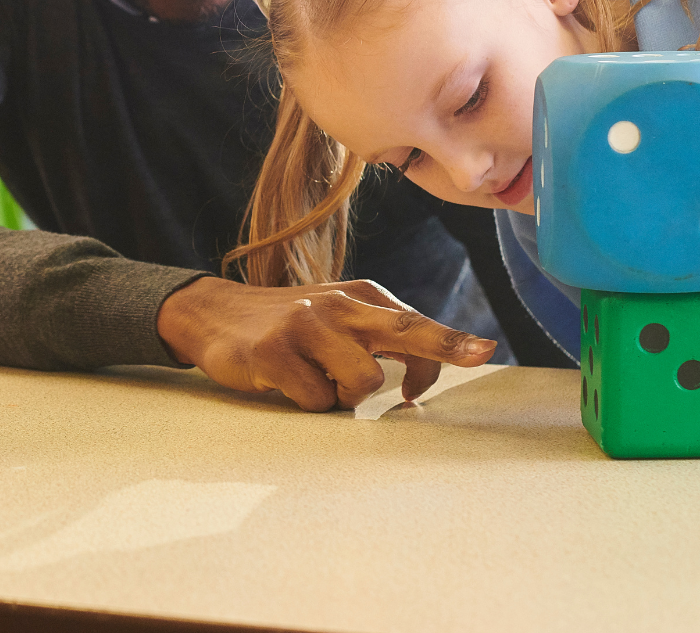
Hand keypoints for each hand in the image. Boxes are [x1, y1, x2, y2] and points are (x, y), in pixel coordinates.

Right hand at [156, 276, 496, 410]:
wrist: (215, 315)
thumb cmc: (289, 326)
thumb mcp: (335, 318)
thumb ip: (378, 337)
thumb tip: (422, 377)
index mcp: (358, 296)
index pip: (415, 322)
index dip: (449, 345)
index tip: (484, 351)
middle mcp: (337, 306)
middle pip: (405, 331)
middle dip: (444, 345)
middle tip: (481, 353)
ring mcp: (305, 327)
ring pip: (361, 383)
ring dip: (344, 396)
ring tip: (316, 379)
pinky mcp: (274, 352)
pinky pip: (317, 401)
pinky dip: (308, 402)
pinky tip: (286, 381)